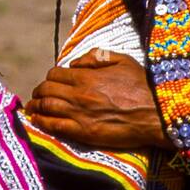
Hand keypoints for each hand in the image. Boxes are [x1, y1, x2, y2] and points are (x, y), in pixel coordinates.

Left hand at [24, 50, 170, 149]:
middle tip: (38, 95)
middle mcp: (79, 94)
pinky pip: (54, 126)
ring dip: (35, 105)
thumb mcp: (123, 60)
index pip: (55, 74)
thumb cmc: (142, 86)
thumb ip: (96, 57)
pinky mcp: (83, 132)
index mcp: (87, 76)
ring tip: (32, 107)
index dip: (51, 77)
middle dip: (39, 91)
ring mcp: (79, 114)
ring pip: (46, 106)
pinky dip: (41, 122)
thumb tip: (74, 63)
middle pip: (47, 90)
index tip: (51, 82)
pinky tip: (36, 121)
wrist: (157, 114)